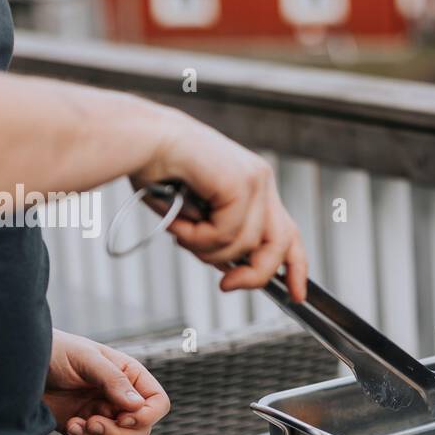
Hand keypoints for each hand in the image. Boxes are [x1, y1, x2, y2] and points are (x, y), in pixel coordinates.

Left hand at [44, 330, 170, 434]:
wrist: (18, 366)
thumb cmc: (54, 351)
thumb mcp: (85, 358)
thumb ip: (113, 380)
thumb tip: (137, 405)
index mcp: (129, 377)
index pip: (157, 403)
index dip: (146, 416)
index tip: (123, 418)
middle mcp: (119, 399)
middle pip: (140, 431)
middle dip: (115, 433)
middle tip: (91, 422)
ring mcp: (103, 417)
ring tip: (73, 425)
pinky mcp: (84, 432)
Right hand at [131, 110, 308, 298]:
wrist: (138, 139)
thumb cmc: (158, 171)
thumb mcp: (197, 216)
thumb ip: (221, 240)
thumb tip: (234, 272)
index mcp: (254, 186)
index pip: (288, 232)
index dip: (295, 267)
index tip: (296, 295)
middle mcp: (260, 180)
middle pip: (280, 244)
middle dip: (256, 274)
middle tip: (226, 286)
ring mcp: (254, 179)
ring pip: (246, 244)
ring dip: (207, 250)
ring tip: (180, 232)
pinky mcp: (240, 182)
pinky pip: (227, 233)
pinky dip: (197, 237)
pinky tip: (178, 221)